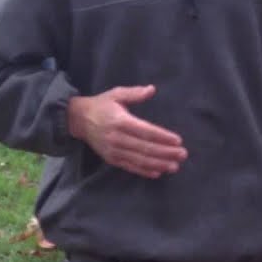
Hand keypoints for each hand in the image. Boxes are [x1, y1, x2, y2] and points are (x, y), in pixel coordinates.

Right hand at [66, 85, 186, 178]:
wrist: (78, 120)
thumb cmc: (101, 105)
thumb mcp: (116, 94)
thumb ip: (134, 93)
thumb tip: (152, 89)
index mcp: (120, 121)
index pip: (146, 131)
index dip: (163, 137)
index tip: (178, 141)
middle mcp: (117, 138)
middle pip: (145, 148)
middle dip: (166, 152)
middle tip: (182, 155)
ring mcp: (113, 150)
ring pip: (140, 160)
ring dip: (159, 164)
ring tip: (175, 166)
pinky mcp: (111, 159)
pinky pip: (130, 167)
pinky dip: (144, 171)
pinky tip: (158, 172)